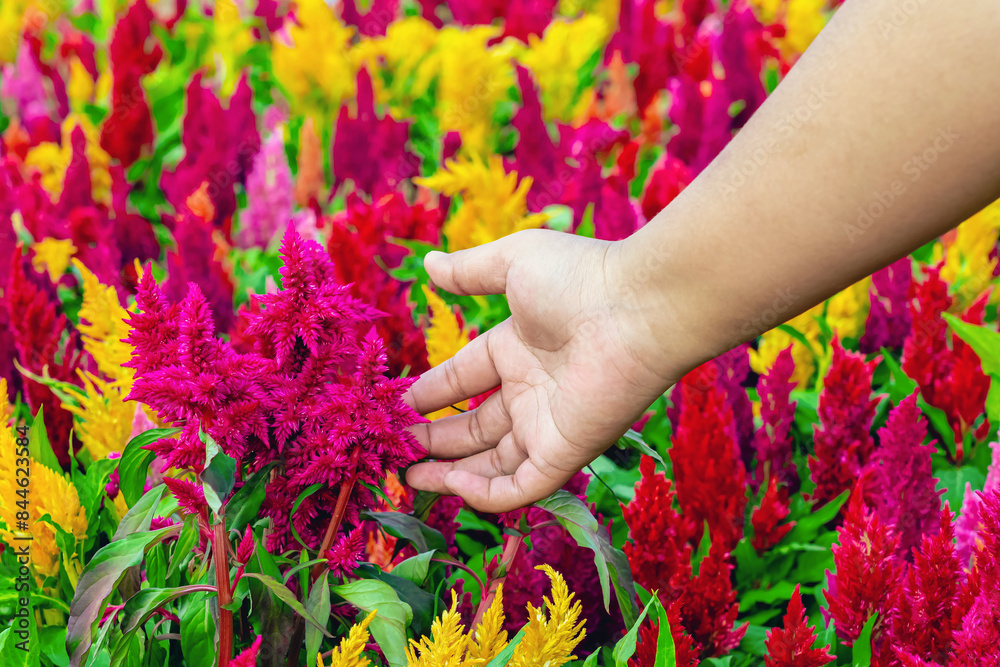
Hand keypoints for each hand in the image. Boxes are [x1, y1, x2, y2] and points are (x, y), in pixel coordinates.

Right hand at [403, 229, 693, 511]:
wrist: (636, 309)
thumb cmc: (578, 279)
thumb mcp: (512, 263)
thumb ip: (469, 271)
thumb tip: (430, 265)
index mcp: (517, 348)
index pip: (463, 378)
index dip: (429, 393)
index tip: (395, 404)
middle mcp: (531, 391)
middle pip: (473, 427)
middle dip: (433, 438)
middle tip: (393, 446)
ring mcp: (547, 425)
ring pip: (492, 464)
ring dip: (449, 472)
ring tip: (406, 476)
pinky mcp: (563, 453)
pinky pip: (520, 487)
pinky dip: (485, 494)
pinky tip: (450, 484)